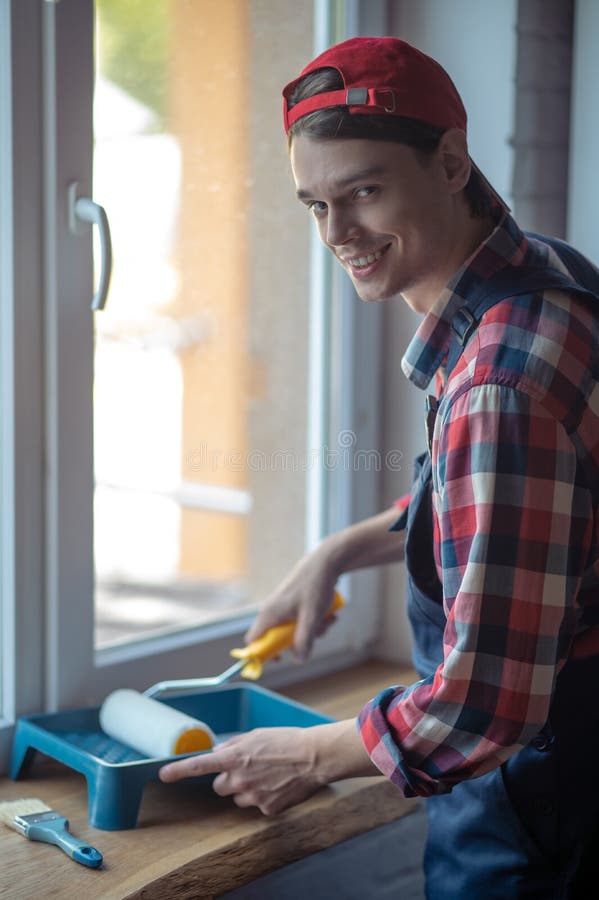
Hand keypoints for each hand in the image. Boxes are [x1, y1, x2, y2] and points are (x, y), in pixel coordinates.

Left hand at [158, 720, 378, 815]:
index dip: (179, 770)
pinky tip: (279, 785)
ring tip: (269, 775)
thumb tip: (219, 754)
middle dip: (229, 779)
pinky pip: (258, 805)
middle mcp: (239, 778)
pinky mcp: (267, 809)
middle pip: (220, 786)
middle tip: (248, 768)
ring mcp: (253, 797)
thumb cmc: (288, 741)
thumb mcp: (257, 735)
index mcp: (235, 757)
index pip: (200, 766)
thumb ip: (235, 745)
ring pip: (239, 797)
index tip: (163, 775)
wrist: (315, 757)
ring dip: (247, 789)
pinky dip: (266, 797)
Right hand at [244, 545, 339, 660]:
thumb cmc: (315, 587)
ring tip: (328, 620)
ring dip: (312, 631)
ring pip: (293, 631)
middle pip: (278, 639)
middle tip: (316, 634)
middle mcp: (272, 611)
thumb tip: (298, 660)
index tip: (280, 660)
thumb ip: (304, 640)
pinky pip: (300, 621)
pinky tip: (328, 615)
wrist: (325, 562)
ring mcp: (282, 607)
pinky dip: (313, 622)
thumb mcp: (312, 617)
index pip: (253, 640)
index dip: (262, 654)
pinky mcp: (292, 604)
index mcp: (269, 614)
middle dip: (299, 642)